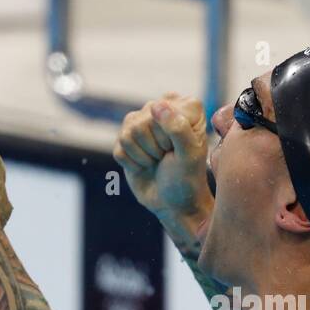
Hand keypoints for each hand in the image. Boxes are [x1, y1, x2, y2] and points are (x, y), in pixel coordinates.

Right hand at [113, 94, 211, 238]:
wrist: (174, 203)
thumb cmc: (187, 178)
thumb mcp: (190, 155)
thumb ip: (178, 128)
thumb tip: (157, 105)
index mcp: (186, 107)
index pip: (161, 110)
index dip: (167, 135)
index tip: (179, 148)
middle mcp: (163, 109)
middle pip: (140, 123)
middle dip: (154, 147)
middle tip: (168, 156)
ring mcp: (142, 122)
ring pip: (127, 134)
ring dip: (143, 156)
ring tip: (157, 160)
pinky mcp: (125, 140)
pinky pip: (119, 149)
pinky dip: (132, 164)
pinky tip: (146, 165)